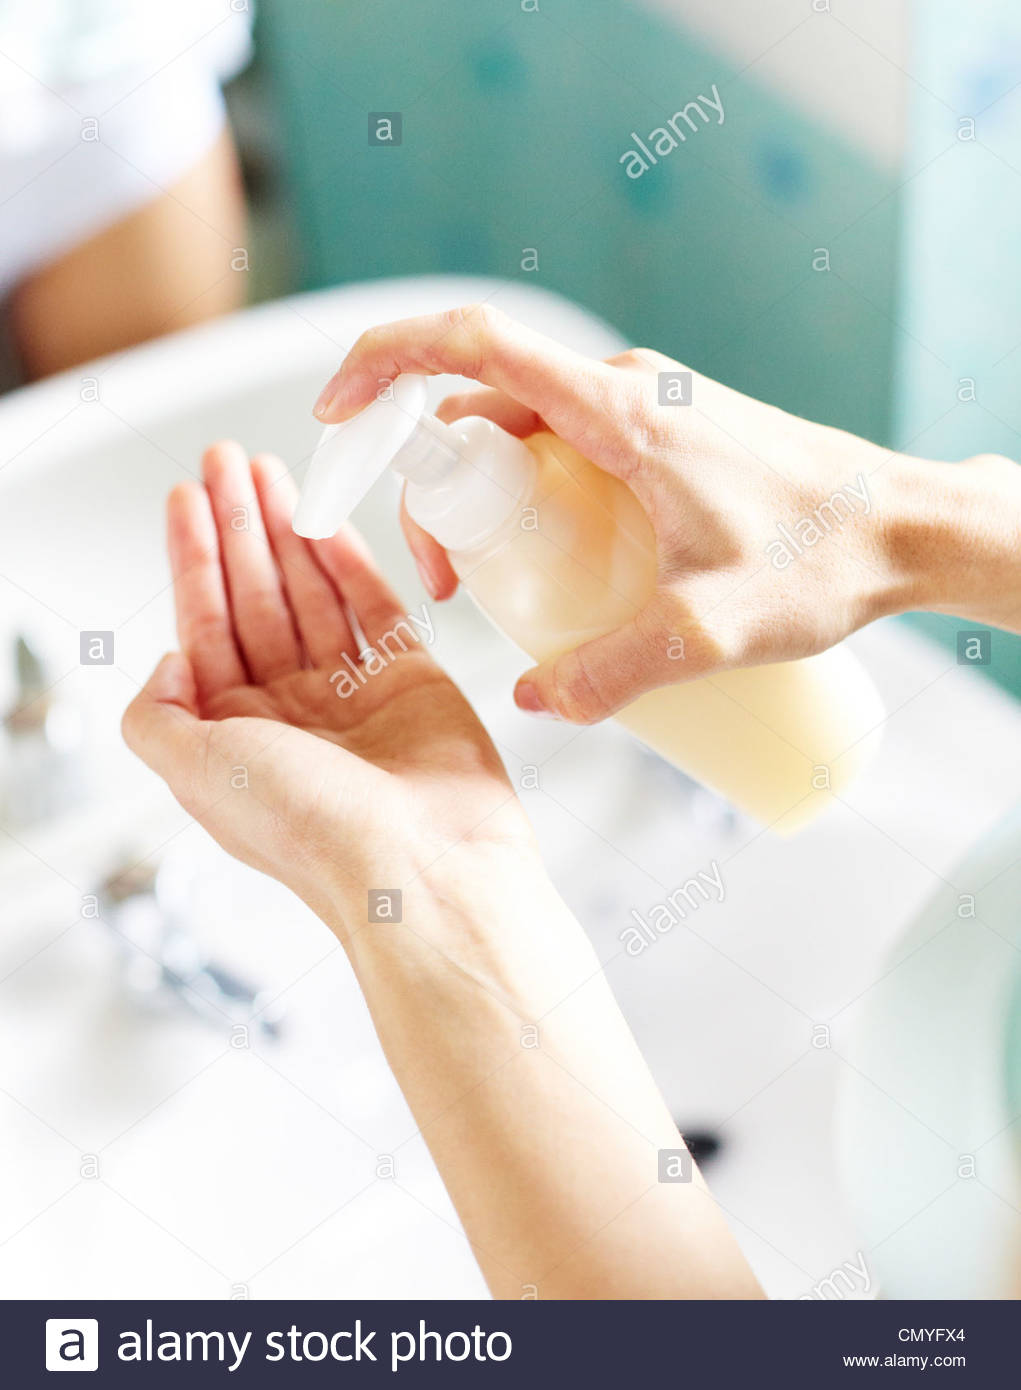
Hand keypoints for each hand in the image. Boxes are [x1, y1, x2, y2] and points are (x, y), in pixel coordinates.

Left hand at [122, 441, 535, 937]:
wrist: (422, 867)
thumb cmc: (312, 831)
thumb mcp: (193, 773)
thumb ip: (152, 716)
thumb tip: (167, 659)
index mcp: (235, 737)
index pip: (203, 627)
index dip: (192, 559)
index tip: (185, 497)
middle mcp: (290, 713)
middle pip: (255, 599)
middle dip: (237, 529)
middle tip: (226, 460)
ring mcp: (353, 696)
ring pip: (312, 595)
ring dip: (288, 533)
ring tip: (271, 472)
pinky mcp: (413, 683)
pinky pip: (375, 609)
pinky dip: (350, 563)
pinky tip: (326, 521)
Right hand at [313, 305, 1018, 722]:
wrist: (905, 528)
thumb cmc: (825, 557)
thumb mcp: (710, 631)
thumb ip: (612, 674)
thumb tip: (532, 700)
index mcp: (620, 411)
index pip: (472, 346)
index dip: (385, 363)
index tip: (334, 410)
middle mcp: (626, 392)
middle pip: (482, 410)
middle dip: (435, 489)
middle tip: (443, 584)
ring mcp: (644, 410)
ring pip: (522, 433)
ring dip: (483, 500)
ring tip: (488, 589)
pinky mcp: (662, 436)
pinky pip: (566, 448)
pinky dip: (530, 496)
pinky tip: (552, 568)